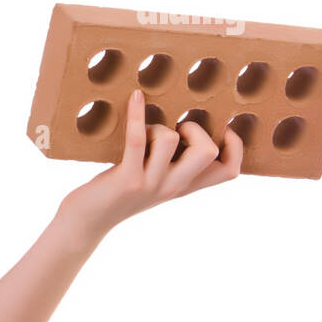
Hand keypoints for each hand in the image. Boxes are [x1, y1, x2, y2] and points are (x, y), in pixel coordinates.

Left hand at [58, 88, 242, 240]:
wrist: (85, 223)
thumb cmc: (115, 195)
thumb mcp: (152, 183)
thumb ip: (170, 165)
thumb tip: (180, 129)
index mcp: (183, 186)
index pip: (228, 172)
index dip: (235, 148)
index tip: (226, 129)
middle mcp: (172, 187)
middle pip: (208, 154)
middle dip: (195, 130)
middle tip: (175, 130)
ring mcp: (151, 184)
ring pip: (169, 140)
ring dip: (155, 126)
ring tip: (143, 133)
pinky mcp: (127, 179)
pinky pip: (138, 140)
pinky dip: (137, 115)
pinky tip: (135, 97)